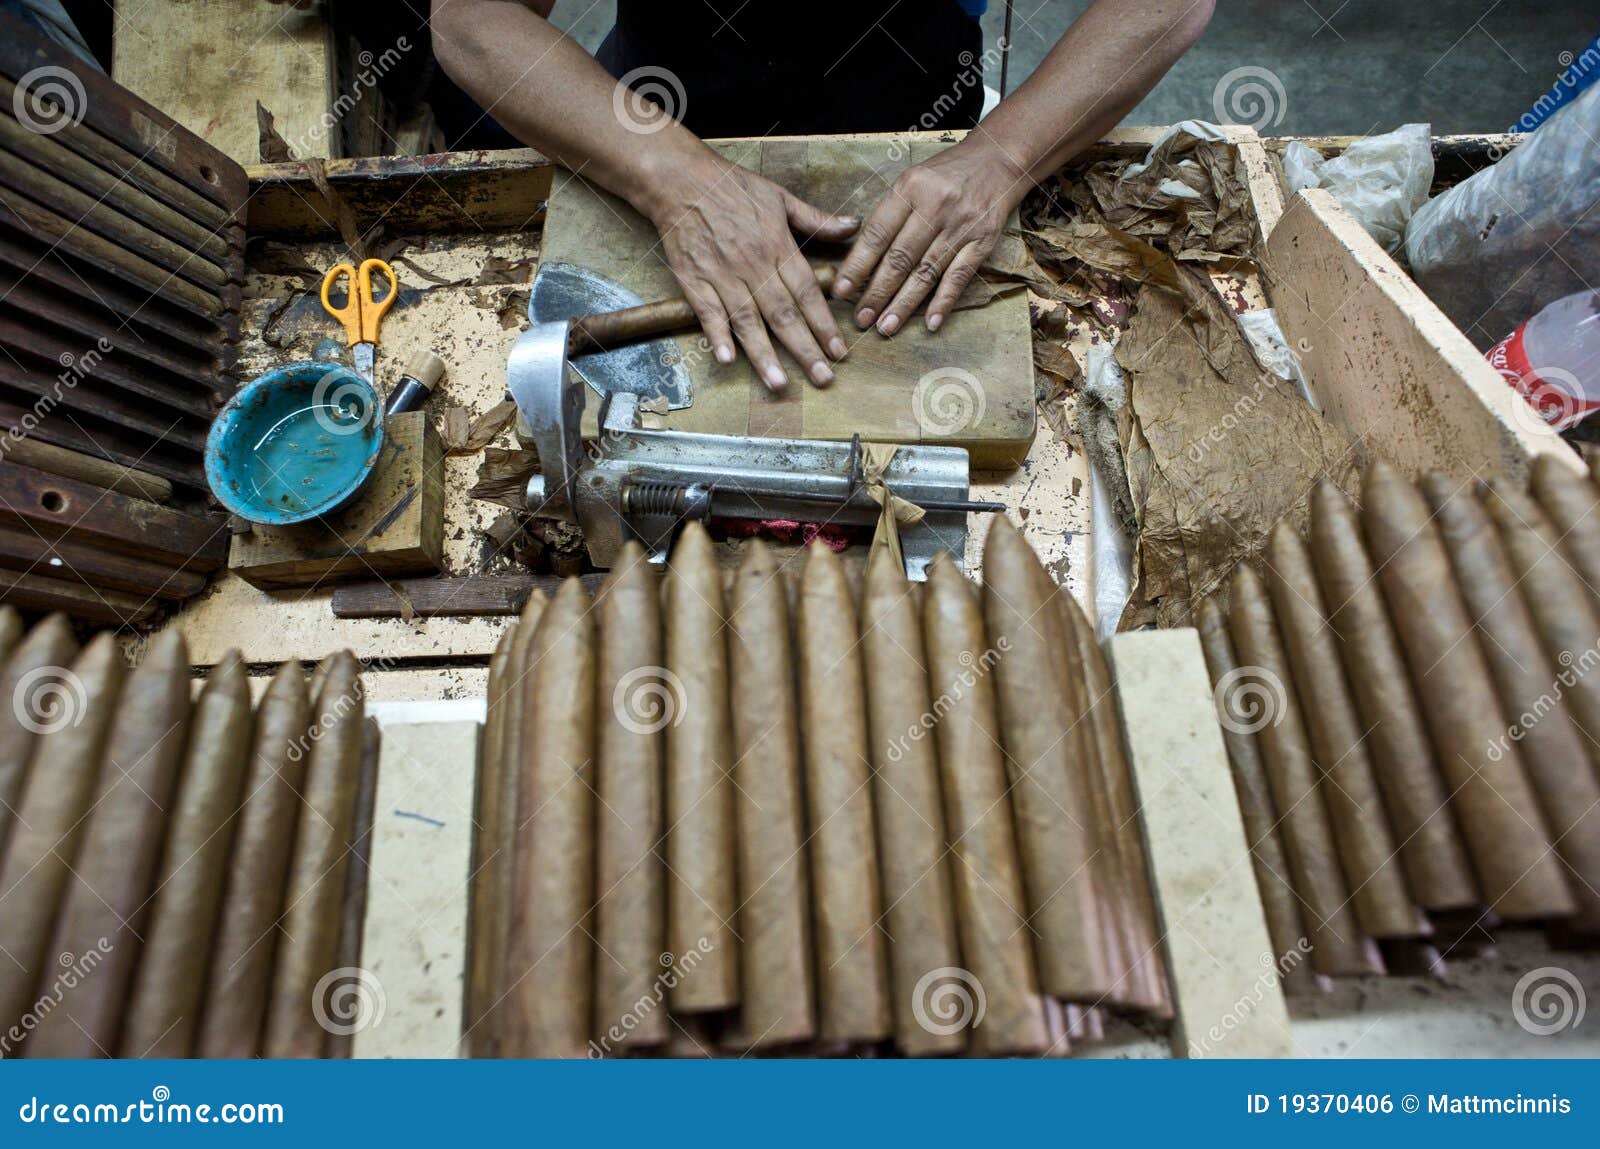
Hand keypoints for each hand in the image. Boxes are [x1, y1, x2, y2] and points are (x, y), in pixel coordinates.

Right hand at [642, 149, 858, 389]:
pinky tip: (727, 359)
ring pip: (747, 320)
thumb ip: (816, 219)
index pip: (807, 292)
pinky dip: (716, 335)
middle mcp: (752, 264)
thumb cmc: (732, 187)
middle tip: (822, 379)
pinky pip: (707, 313)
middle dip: (804, 349)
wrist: (680, 180)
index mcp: (777, 245)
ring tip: (778, 383)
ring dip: (763, 354)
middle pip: (783, 314)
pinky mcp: (693, 280)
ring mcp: (721, 274)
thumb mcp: (780, 197)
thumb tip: (854, 227)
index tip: (838, 351)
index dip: (824, 324)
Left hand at [833, 139, 1021, 334]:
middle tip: (861, 318)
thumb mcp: (911, 180)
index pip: (877, 234)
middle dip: (877, 292)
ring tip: (886, 327)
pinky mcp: (983, 241)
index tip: (841, 291)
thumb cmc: (945, 174)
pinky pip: (959, 276)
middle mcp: (935, 206)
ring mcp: (961, 225)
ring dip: (905, 304)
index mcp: (910, 188)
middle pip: (900, 258)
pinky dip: (944, 301)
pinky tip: (931, 323)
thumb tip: (859, 257)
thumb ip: (888, 214)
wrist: (997, 160)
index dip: (857, 266)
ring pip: (927, 272)